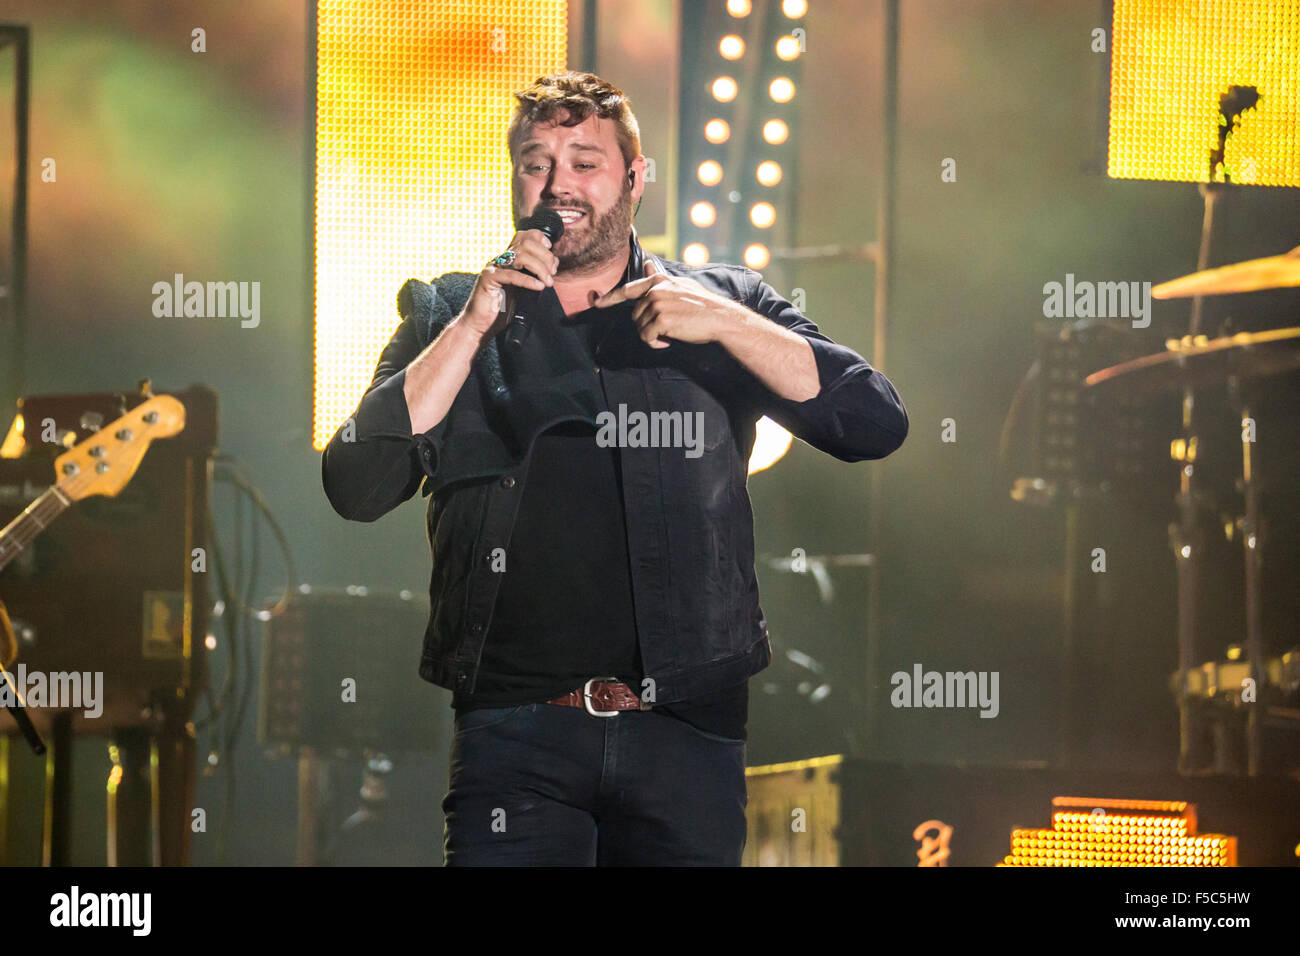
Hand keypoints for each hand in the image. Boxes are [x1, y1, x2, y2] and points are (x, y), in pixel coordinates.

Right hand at [459, 229, 561, 336]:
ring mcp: (493, 267)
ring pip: (521, 256)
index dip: (540, 240)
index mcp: (509, 259)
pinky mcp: (488, 279)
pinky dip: (528, 280)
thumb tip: (553, 267)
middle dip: (545, 256)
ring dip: (540, 267)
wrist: (480, 325)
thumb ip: (535, 277)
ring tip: (548, 282)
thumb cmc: (502, 310)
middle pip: (526, 243)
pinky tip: (539, 287)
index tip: (551, 255)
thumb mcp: (524, 290)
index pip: (524, 236)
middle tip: (552, 273)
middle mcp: (500, 259)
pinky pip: (512, 275)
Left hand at [591, 261, 743, 348]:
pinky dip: (656, 343)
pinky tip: (670, 341)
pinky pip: (647, 338)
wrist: (719, 318)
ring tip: (672, 332)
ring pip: (640, 328)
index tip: (596, 303)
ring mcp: (657, 304)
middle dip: (648, 324)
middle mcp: (654, 290)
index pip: (628, 289)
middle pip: (635, 315)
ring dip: (653, 335)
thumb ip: (659, 276)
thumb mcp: (680, 284)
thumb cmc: (702, 304)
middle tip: (668, 327)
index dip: (610, 298)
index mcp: (658, 280)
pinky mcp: (661, 320)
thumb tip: (646, 262)